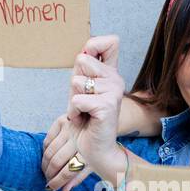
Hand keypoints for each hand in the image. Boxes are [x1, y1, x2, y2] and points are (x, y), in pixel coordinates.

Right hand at [42, 113, 94, 190]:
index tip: (52, 188)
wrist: (104, 122)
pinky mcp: (62, 121)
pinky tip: (46, 155)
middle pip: (57, 162)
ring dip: (45, 163)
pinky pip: (48, 138)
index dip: (58, 182)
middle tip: (47, 180)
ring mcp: (69, 130)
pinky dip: (45, 149)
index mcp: (88, 154)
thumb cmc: (99, 146)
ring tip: (45, 170)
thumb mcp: (93, 163)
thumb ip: (79, 177)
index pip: (68, 172)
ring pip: (50, 151)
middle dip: (50, 174)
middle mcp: (78, 141)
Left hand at [43, 36, 123, 190]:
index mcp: (111, 73)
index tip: (87, 62)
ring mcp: (114, 92)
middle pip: (81, 59)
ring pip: (76, 82)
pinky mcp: (107, 106)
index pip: (110, 41)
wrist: (95, 149)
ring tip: (83, 112)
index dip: (93, 45)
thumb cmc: (87, 119)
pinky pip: (77, 100)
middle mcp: (116, 79)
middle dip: (73, 82)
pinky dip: (74, 112)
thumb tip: (83, 51)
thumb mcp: (83, 89)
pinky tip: (84, 120)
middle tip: (82, 100)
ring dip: (72, 100)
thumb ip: (84, 69)